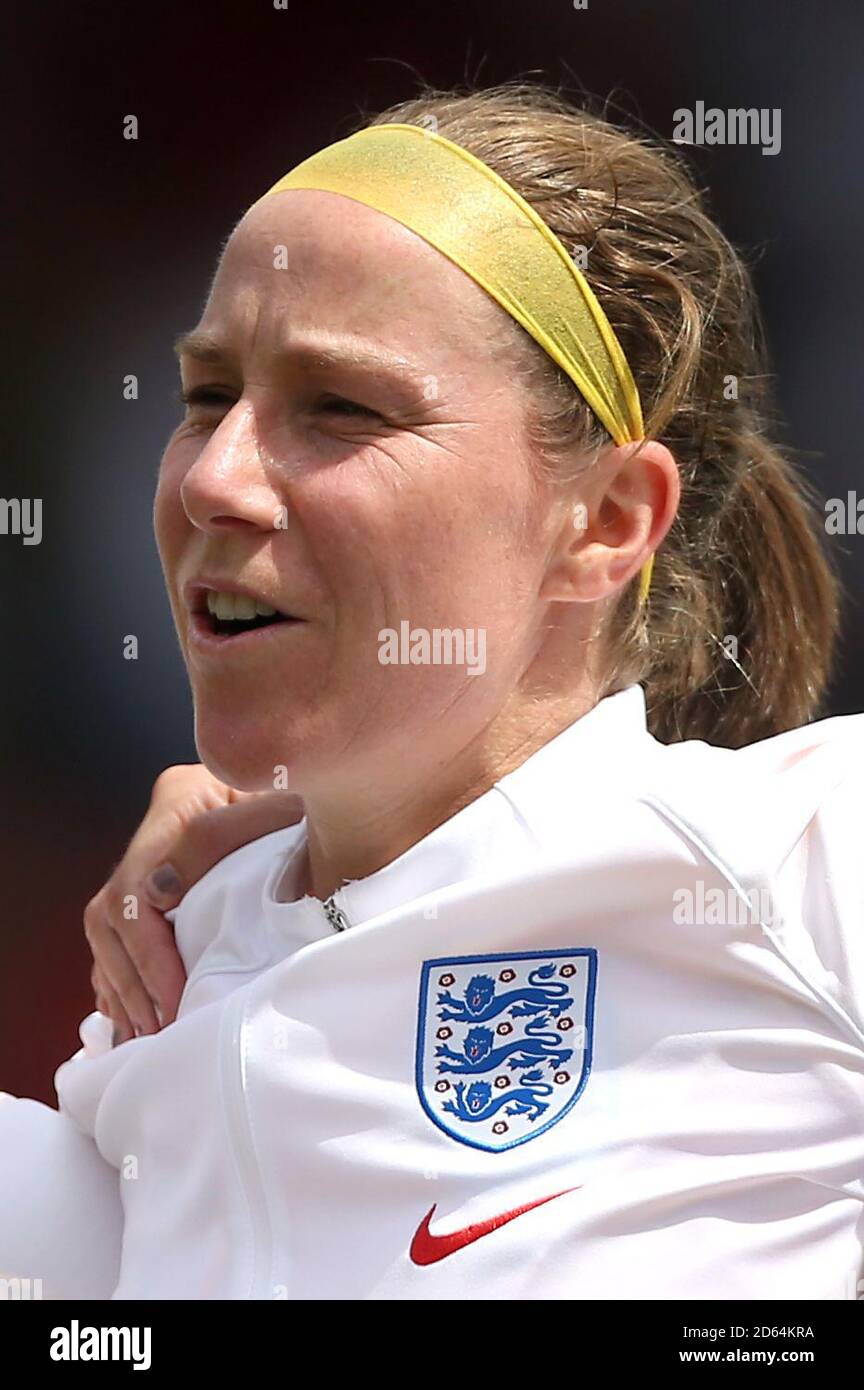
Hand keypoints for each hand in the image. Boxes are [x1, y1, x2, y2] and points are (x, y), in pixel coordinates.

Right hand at [84, 765, 302, 1041]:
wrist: (329, 787)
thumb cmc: (311, 801)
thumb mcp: (280, 810)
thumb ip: (220, 839)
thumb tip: (160, 891)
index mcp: (177, 800)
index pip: (135, 891)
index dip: (149, 954)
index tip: (174, 999)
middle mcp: (156, 827)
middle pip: (110, 917)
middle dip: (132, 980)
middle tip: (157, 1029)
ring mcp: (153, 854)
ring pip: (106, 931)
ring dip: (124, 986)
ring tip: (146, 1033)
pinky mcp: (161, 883)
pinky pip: (118, 938)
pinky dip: (125, 979)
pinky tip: (136, 1016)